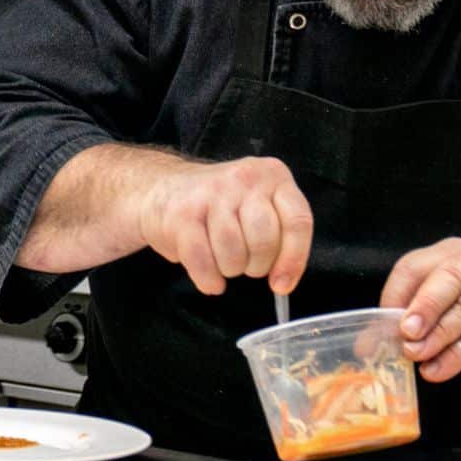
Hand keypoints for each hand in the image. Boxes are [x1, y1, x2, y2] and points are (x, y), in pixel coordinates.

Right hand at [132, 156, 312, 297]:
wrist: (162, 188)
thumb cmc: (218, 206)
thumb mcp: (258, 205)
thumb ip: (279, 233)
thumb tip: (284, 281)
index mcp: (273, 175)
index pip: (298, 221)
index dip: (293, 260)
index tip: (282, 284)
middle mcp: (244, 178)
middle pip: (264, 240)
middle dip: (256, 265)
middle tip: (245, 262)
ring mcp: (211, 193)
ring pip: (233, 253)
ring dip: (229, 270)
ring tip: (221, 260)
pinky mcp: (182, 213)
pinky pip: (202, 261)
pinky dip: (207, 279)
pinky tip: (208, 276)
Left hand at [379, 238, 460, 381]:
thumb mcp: (437, 296)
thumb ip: (404, 315)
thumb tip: (367, 347)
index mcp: (449, 253)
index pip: (415, 266)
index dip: (398, 295)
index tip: (390, 325)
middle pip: (448, 280)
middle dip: (425, 309)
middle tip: (408, 339)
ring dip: (442, 339)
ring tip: (421, 360)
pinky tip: (443, 367)